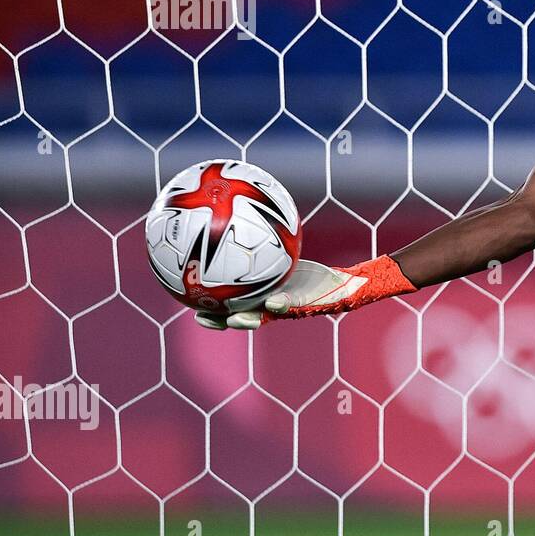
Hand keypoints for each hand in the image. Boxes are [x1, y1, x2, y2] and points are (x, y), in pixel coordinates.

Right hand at [194, 255, 415, 330]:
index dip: (209, 308)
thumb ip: (264, 239)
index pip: (229, 306)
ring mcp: (289, 309)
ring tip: (233, 320)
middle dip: (221, 320)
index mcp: (261, 297)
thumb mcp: (284, 253)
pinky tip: (273, 303)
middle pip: (240, 316)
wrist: (344, 282)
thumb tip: (241, 214)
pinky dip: (282, 306)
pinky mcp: (308, 307)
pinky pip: (293, 308)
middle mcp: (271, 306)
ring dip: (248, 321)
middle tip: (202, 317)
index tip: (190, 304)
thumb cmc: (312, 270)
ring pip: (263, 319)